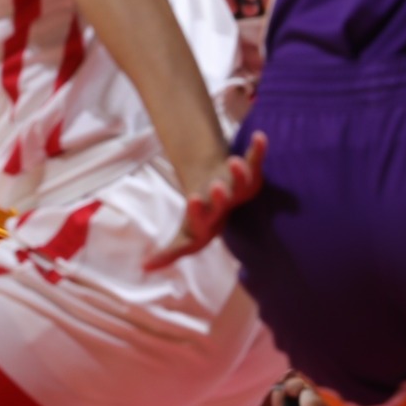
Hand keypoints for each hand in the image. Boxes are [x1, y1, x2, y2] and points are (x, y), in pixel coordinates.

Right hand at [145, 132, 266, 270]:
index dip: (198, 210)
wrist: (226, 203)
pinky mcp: (251, 175)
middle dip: (221, 195)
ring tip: (233, 160)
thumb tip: (143, 268)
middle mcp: (226, 205)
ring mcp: (240, 190)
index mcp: (209, 220)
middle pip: (225, 202)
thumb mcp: (185, 238)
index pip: (203, 219)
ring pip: (243, 182)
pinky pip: (257, 161)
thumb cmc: (202, 220)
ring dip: (239, 172)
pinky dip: (259, 150)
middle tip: (217, 186)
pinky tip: (261, 136)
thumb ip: (169, 253)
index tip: (191, 197)